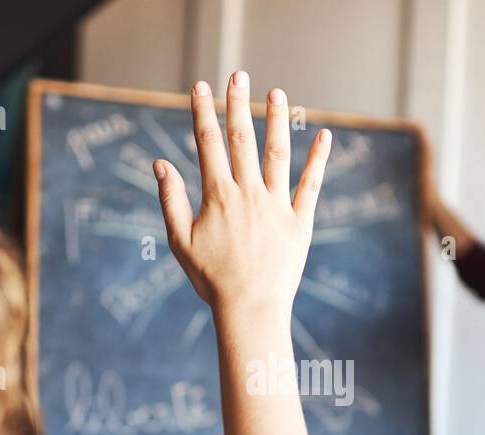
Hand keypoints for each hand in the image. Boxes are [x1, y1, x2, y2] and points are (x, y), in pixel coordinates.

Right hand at [153, 72, 330, 324]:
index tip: (201, 86)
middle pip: (242, 139)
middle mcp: (248, 193)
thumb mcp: (181, 241)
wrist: (251, 309)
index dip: (204, 111)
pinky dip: (318, 160)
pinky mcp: (300, 222)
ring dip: (277, 121)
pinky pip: (310, 185)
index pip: (208, 143)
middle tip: (239, 74)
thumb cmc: (212, 280)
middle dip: (238, 103)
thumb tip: (160, 163)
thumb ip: (171, 199)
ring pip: (278, 154)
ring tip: (277, 93)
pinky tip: (325, 136)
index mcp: (218, 196)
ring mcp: (277, 205)